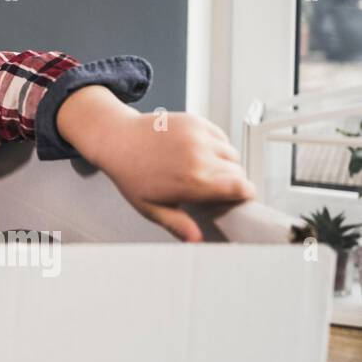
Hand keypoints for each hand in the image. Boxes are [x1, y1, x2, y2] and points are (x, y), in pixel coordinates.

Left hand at [83, 105, 254, 242]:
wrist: (116, 139)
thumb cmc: (131, 174)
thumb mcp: (151, 207)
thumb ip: (177, 224)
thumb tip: (197, 240)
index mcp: (193, 182)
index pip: (241, 187)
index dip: (245, 194)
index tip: (242, 197)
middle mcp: (199, 157)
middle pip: (238, 171)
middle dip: (232, 180)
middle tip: (214, 185)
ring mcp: (197, 136)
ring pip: (231, 153)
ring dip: (224, 161)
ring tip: (204, 168)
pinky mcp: (194, 121)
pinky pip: (220, 136)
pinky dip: (216, 144)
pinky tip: (198, 152)